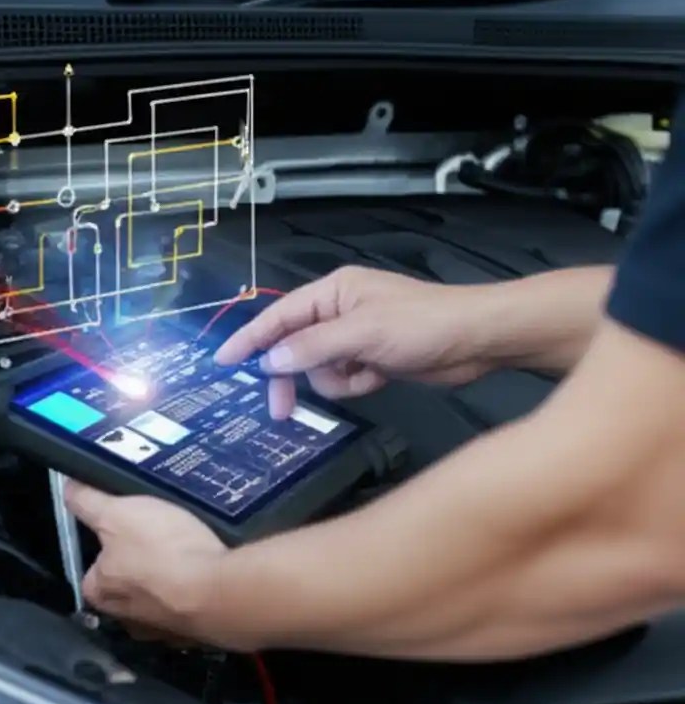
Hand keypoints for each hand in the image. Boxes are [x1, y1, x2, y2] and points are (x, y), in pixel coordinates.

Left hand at [64, 480, 229, 646]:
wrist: (220, 592)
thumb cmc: (161, 552)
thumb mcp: (116, 514)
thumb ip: (88, 502)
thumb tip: (68, 489)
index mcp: (101, 595)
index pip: (95, 568)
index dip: (108, 544)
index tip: (127, 526)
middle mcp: (128, 620)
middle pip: (129, 584)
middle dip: (143, 563)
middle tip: (160, 533)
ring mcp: (165, 630)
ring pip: (163, 595)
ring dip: (173, 576)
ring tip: (187, 545)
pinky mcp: (198, 631)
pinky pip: (193, 603)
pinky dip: (197, 587)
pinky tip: (208, 566)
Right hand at [215, 266, 494, 418]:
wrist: (479, 339)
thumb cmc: (423, 324)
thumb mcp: (362, 334)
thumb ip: (312, 347)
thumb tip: (270, 361)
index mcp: (333, 292)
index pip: (278, 316)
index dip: (249, 339)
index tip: (223, 362)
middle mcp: (340, 311)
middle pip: (295, 347)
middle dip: (292, 375)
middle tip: (281, 411)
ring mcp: (356, 336)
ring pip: (319, 368)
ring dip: (335, 379)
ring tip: (364, 375)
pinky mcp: (373, 358)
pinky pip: (344, 378)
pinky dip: (356, 384)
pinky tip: (379, 378)